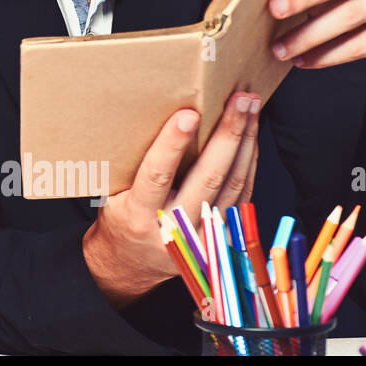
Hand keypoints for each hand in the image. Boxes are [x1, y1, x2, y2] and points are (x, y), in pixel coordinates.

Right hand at [83, 90, 260, 306]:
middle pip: (208, 177)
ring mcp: (204, 235)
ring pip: (233, 184)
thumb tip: (157, 121)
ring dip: (246, 143)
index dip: (173, 144)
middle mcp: (175, 228)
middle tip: (239, 101)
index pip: (158, 175)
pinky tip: (251, 138)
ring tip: (251, 109)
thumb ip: (134, 168)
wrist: (130, 264)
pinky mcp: (222, 236)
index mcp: (140, 216)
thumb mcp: (113, 196)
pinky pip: (242, 194)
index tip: (188, 114)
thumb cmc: (121, 219)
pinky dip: (249, 163)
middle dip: (227, 134)